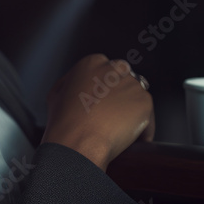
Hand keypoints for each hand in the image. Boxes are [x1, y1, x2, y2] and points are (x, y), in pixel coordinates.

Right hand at [39, 54, 153, 172]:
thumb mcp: (56, 94)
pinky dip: (142, 129)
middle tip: (113, 114)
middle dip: (121, 94)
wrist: (78, 141)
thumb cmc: (64, 122)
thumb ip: (70, 83)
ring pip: (137, 96)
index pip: (107, 69)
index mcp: (92, 62)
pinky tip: (130, 139)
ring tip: (120, 129)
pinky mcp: (144, 102)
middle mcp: (114, 68)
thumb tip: (75, 85)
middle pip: (124, 79)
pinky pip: (148, 116)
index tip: (103, 101)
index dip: (105, 88)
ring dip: (131, 110)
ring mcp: (131, 84)